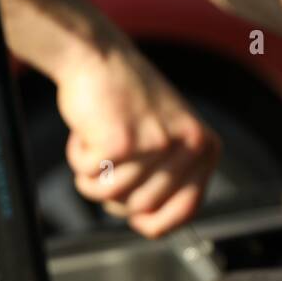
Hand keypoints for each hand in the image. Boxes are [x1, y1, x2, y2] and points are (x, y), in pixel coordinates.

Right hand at [55, 44, 220, 236]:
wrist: (98, 54)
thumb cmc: (126, 98)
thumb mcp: (165, 136)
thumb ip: (169, 178)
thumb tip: (153, 227)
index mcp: (204, 147)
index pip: (186, 211)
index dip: (154, 221)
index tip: (135, 217)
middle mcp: (187, 145)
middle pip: (140, 208)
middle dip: (114, 195)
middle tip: (105, 164)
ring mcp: (155, 144)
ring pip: (109, 196)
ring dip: (90, 176)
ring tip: (94, 142)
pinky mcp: (120, 142)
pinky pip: (87, 176)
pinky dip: (77, 158)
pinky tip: (84, 131)